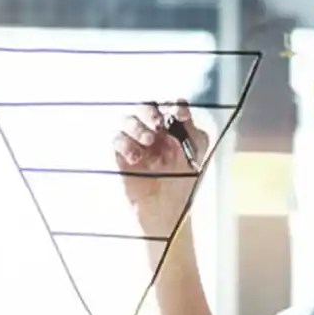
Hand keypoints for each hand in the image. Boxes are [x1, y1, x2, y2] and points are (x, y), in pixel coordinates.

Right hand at [113, 99, 208, 234]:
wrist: (166, 209)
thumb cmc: (182, 181)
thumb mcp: (196, 156)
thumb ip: (194, 133)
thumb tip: (182, 116)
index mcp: (172, 126)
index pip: (170, 106)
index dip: (174, 105)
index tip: (180, 114)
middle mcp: (152, 130)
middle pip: (145, 107)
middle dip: (150, 112)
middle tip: (158, 124)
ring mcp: (135, 141)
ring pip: (128, 120)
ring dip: (138, 127)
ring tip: (149, 141)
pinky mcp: (121, 155)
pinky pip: (117, 140)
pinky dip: (125, 143)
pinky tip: (136, 157)